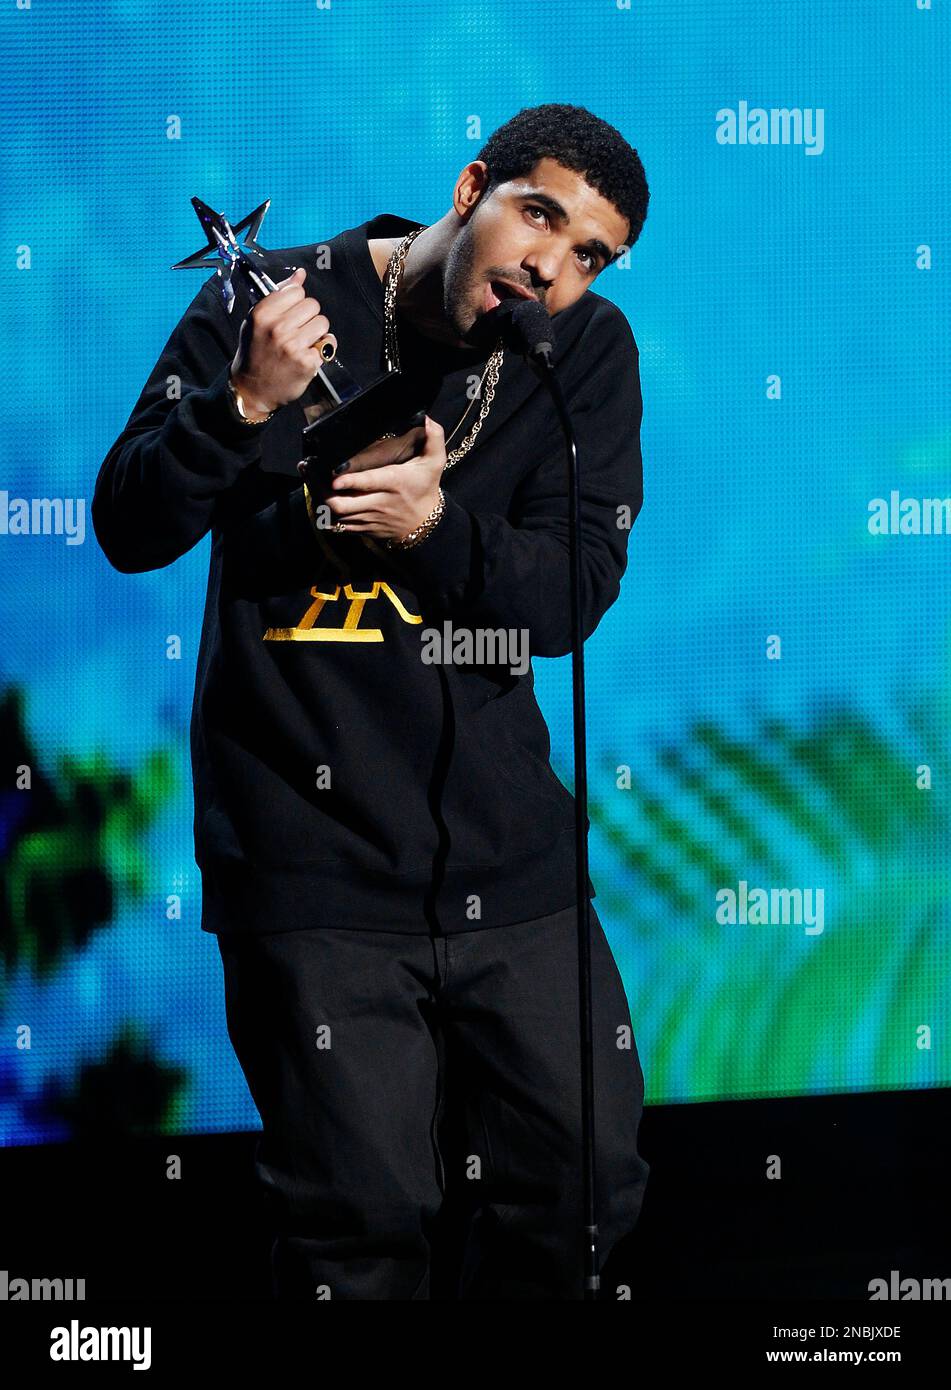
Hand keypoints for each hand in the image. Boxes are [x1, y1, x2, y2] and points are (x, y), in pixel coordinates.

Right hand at [230, 267, 335, 415]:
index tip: (290, 314)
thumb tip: (300, 274)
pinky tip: (308, 355)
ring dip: (317, 332)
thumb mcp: (258, 320)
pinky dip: (322, 349)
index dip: (296, 302)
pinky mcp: (307, 362)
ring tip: (303, 342)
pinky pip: (328, 343)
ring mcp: (293, 346)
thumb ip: (279, 295)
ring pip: (323, 323)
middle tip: (297, 330)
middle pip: (313, 305)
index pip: (297, 291)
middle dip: (308, 316)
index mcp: (263, 314)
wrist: (252, 389)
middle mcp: (277, 328)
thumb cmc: (255, 351)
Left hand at [300, 417, 446, 541]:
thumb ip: (434, 438)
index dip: (350, 481)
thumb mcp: (435, 462)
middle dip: (325, 493)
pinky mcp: (364, 528)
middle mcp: (380, 503)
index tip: (335, 477)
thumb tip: (426, 418)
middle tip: (311, 474)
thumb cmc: (426, 487)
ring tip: (310, 482)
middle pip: (345, 504)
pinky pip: (340, 525)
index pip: (370, 483)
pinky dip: (327, 515)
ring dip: (321, 502)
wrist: (425, 524)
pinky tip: (318, 499)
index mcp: (395, 483)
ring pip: (338, 515)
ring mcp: (370, 518)